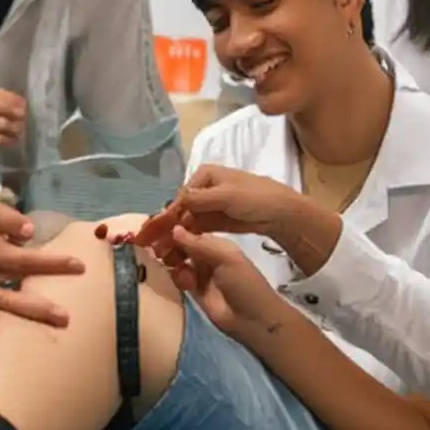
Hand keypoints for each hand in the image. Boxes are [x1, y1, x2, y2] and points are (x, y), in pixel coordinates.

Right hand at [0, 200, 84, 332]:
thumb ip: (6, 217)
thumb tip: (30, 231)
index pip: (27, 261)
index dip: (52, 264)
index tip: (78, 265)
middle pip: (16, 295)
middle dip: (40, 307)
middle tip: (66, 317)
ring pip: (4, 307)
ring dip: (26, 319)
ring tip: (50, 329)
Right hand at [134, 165, 305, 249]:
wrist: (282, 212)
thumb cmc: (255, 197)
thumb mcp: (227, 195)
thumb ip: (200, 199)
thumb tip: (176, 201)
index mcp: (204, 175)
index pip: (179, 199)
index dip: (164, 217)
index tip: (150, 234)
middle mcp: (203, 189)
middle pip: (179, 210)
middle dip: (164, 228)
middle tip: (148, 246)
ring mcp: (210, 205)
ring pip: (186, 221)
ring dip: (172, 235)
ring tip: (160, 253)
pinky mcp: (216, 220)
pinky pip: (196, 229)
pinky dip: (186, 238)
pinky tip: (175, 250)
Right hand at [165, 226, 278, 340]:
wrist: (251, 320)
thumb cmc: (244, 284)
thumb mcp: (226, 259)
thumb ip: (199, 244)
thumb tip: (174, 229)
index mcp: (215, 242)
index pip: (189, 229)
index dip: (173, 227)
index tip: (155, 228)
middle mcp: (205, 254)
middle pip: (179, 243)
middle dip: (167, 243)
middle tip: (154, 248)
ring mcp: (199, 271)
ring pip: (175, 259)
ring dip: (169, 259)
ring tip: (168, 263)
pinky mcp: (193, 289)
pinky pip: (178, 277)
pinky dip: (176, 276)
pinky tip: (185, 282)